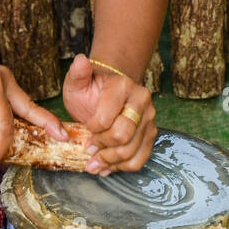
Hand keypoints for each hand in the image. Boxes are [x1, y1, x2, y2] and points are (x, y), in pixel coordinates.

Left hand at [62, 53, 155, 174]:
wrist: (110, 94)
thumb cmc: (91, 90)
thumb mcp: (78, 82)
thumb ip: (77, 73)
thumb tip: (80, 60)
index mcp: (123, 86)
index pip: (106, 118)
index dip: (92, 130)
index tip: (84, 129)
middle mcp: (141, 101)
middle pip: (122, 136)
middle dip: (101, 147)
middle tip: (88, 149)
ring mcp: (149, 119)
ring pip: (131, 151)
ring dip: (109, 162)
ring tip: (93, 164)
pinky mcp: (151, 134)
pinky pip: (140, 159)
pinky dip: (122, 167)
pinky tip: (107, 167)